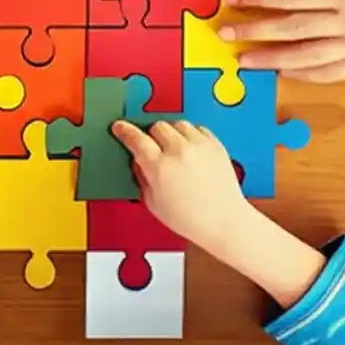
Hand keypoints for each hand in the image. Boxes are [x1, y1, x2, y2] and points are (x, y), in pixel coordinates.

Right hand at [111, 120, 249, 254]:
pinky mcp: (215, 145)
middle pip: (157, 127)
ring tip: (173, 148)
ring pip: (177, 123)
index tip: (120, 127)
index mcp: (160, 167)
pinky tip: (189, 148)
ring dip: (171, 133)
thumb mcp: (153, 203)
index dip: (125, 131)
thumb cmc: (192, 219)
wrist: (224, 220)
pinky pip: (198, 128)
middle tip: (152, 146)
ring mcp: (199, 146)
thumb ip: (141, 179)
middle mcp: (179, 152)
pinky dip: (190, 135)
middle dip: (151, 135)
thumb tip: (137, 163)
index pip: (136, 139)